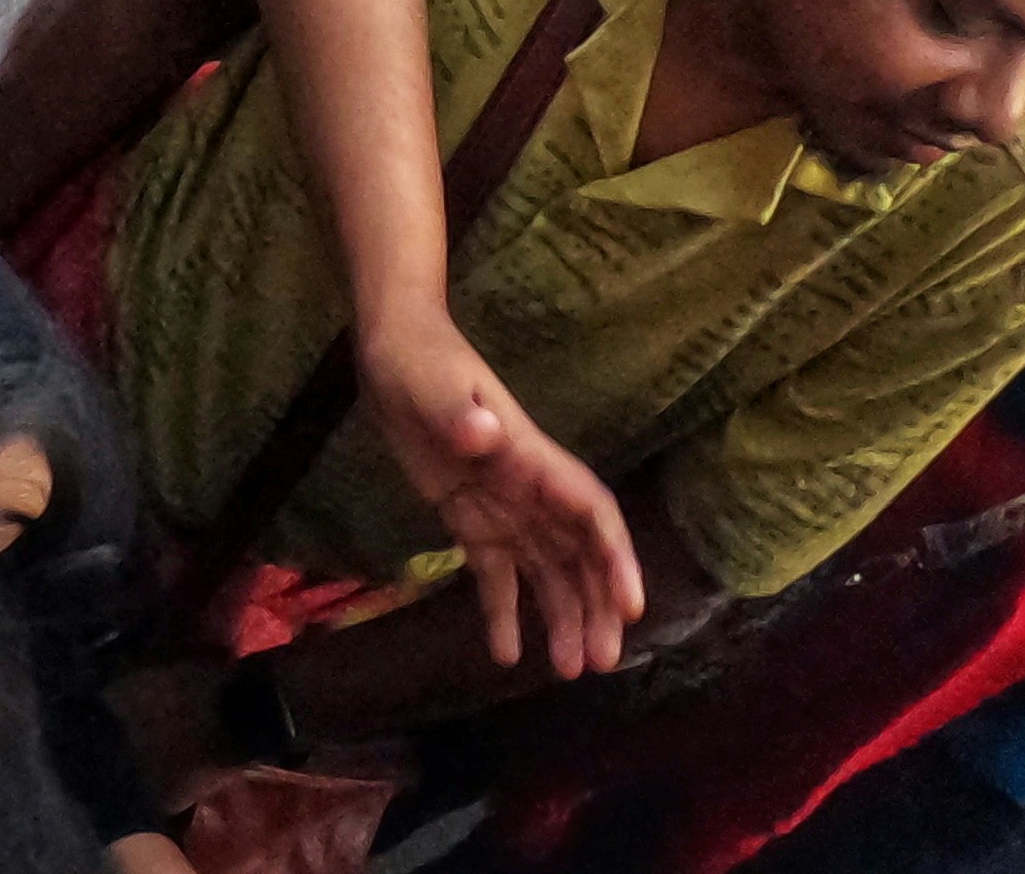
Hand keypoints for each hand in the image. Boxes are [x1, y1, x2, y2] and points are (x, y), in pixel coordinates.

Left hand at [361, 315, 645, 678]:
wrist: (393, 352)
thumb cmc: (422, 361)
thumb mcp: (436, 386)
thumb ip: (459, 415)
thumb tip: (484, 433)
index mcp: (534, 460)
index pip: (593, 515)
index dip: (616, 560)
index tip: (631, 607)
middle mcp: (532, 492)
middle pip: (580, 557)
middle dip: (596, 608)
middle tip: (602, 662)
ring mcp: (506, 509)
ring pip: (547, 574)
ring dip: (562, 620)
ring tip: (568, 671)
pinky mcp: (472, 521)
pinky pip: (496, 575)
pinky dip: (503, 613)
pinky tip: (505, 655)